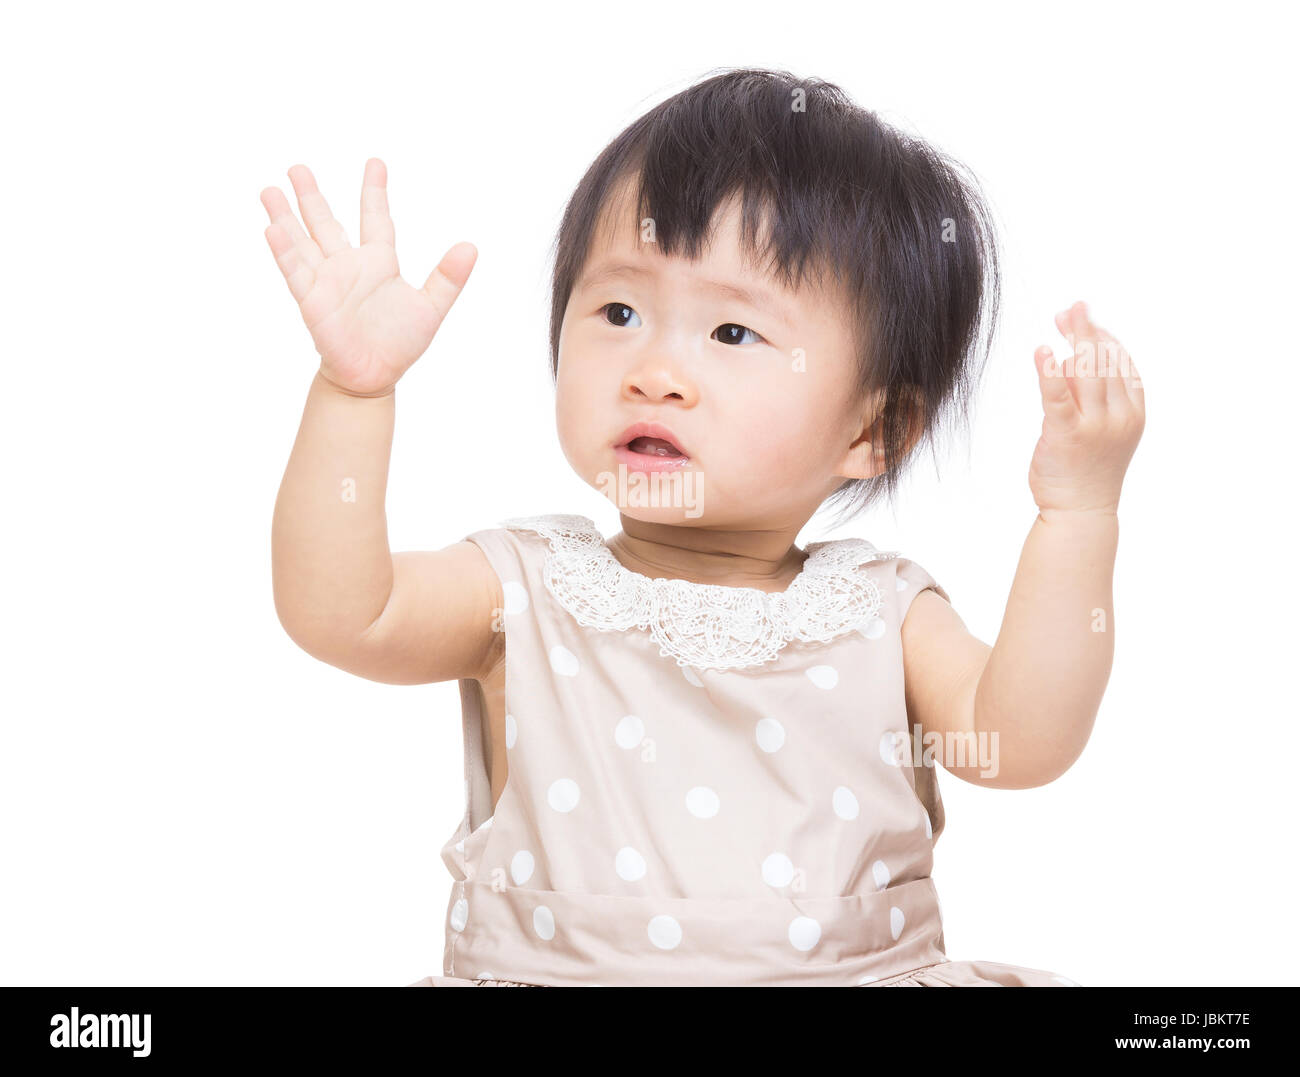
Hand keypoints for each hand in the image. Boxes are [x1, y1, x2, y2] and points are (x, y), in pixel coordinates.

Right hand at [260, 158, 475, 395]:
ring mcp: (327, 282)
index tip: (375, 163)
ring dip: (286, 217)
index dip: (374, 192)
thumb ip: (448, 278)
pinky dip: (285, 251)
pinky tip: (273, 228)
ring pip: (302, 242)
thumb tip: (472, 247)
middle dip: (312, 196)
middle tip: (296, 167)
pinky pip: (296, 272)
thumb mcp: (431, 307)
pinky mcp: (312, 302)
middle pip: (327, 222)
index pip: (376, 218)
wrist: (375, 377)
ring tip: (269, 190)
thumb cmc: (400, 344)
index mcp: (378, 262)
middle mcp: (348, 266)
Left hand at [1029, 301, 1144, 516]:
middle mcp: (1120, 415)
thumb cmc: (1087, 469)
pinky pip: (1058, 397)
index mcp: (1134, 411)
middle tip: (1070, 310)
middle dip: (1087, 329)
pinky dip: (1049, 372)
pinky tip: (1042, 352)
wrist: (1080, 511)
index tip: (1084, 317)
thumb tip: (1070, 356)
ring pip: (1086, 372)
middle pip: (1104, 360)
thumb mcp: (1101, 428)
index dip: (1103, 334)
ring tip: (1060, 320)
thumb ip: (1091, 395)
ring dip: (1073, 341)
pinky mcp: (1067, 435)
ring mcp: (1096, 426)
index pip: (1122, 361)